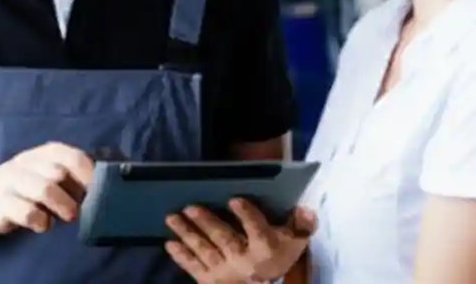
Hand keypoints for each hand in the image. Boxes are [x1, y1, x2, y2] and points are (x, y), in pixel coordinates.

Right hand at [0, 142, 94, 234]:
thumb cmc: (22, 186)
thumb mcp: (42, 173)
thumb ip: (68, 175)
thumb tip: (102, 188)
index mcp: (42, 154)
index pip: (71, 156)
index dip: (89, 173)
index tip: (98, 191)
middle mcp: (27, 164)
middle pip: (58, 172)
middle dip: (75, 193)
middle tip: (82, 208)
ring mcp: (12, 182)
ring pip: (43, 189)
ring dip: (61, 205)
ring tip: (68, 217)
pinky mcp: (1, 204)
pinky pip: (26, 211)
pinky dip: (39, 220)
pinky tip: (41, 224)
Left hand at [165, 200, 315, 282]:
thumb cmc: (276, 257)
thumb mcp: (295, 242)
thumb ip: (302, 225)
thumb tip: (306, 209)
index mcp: (266, 248)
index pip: (257, 230)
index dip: (247, 216)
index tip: (234, 200)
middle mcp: (243, 260)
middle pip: (224, 239)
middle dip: (207, 223)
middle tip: (190, 208)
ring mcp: (224, 271)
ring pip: (205, 250)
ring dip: (188, 234)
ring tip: (172, 218)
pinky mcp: (209, 280)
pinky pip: (194, 267)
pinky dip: (182, 256)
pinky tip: (170, 243)